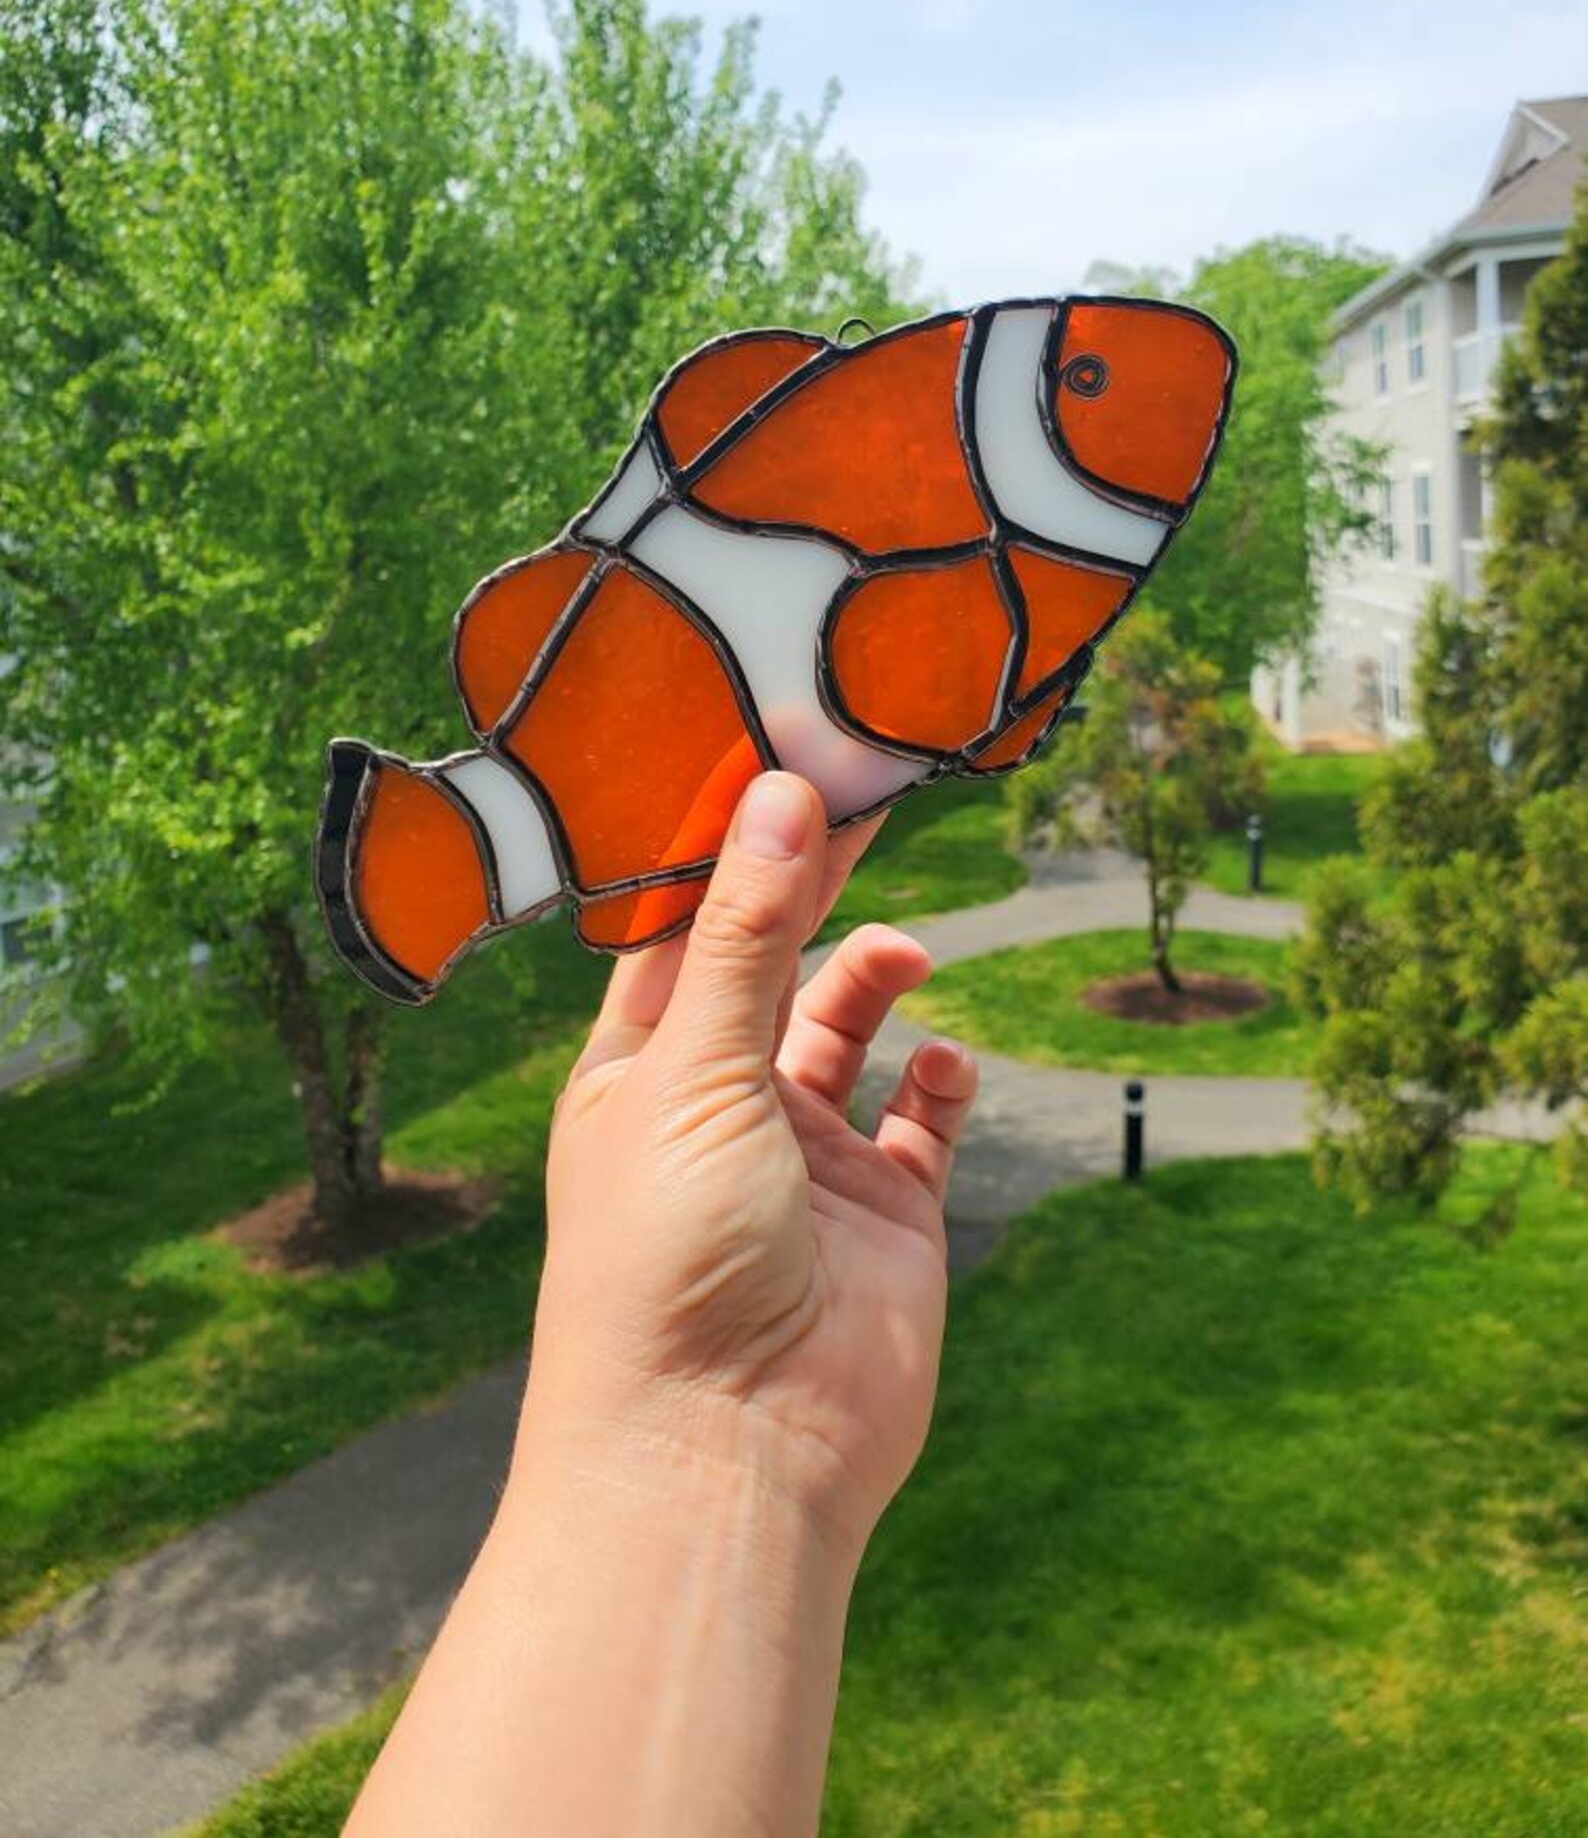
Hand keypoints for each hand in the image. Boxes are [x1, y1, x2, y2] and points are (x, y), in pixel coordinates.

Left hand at [523, 770, 977, 1552]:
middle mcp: (718, 1105)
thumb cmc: (664, 1259)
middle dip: (815, 885)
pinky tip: (941, 1067)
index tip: (778, 752)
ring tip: (902, 955)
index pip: (683, 929)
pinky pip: (922, 1121)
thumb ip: (748, 935)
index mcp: (638, 1070)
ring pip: (850, 1031)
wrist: (730, 1453)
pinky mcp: (886, 1216)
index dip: (729, 846)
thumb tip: (779, 792)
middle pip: (774, 961)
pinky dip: (940, 1078)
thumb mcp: (694, 1073)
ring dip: (877, 978)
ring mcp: (804, 1160)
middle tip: (870, 791)